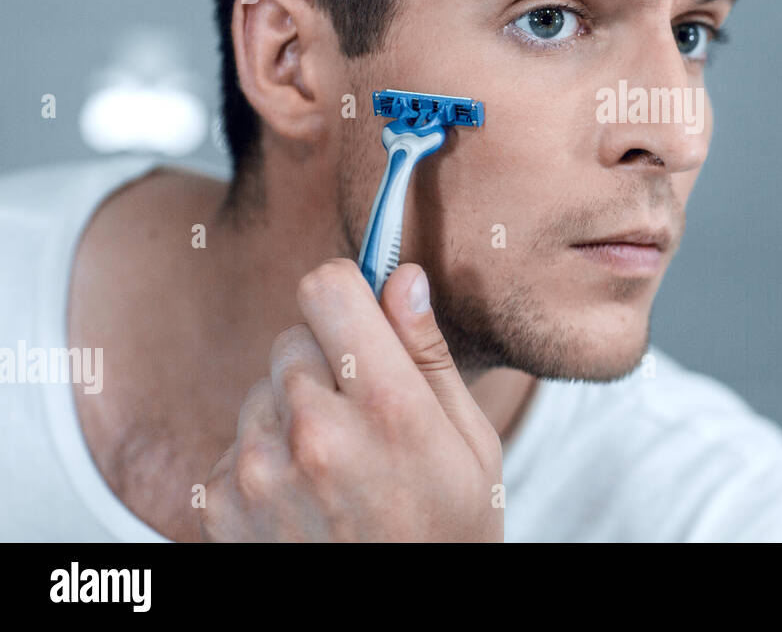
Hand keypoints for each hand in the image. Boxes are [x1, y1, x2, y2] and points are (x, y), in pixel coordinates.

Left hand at [199, 259, 503, 540]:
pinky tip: (305, 497)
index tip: (359, 313)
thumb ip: (427, 354)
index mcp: (387, 407)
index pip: (327, 288)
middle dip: (324, 359)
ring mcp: (259, 472)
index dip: (345, 290)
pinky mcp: (220, 505)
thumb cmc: (449, 532)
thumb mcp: (470, 443)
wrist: (403, 626)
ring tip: (336, 465)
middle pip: (292, 335)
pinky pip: (235, 442)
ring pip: (261, 389)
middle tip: (362, 412)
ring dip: (291, 411)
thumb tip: (403, 276)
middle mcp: (315, 433)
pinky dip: (264, 459)